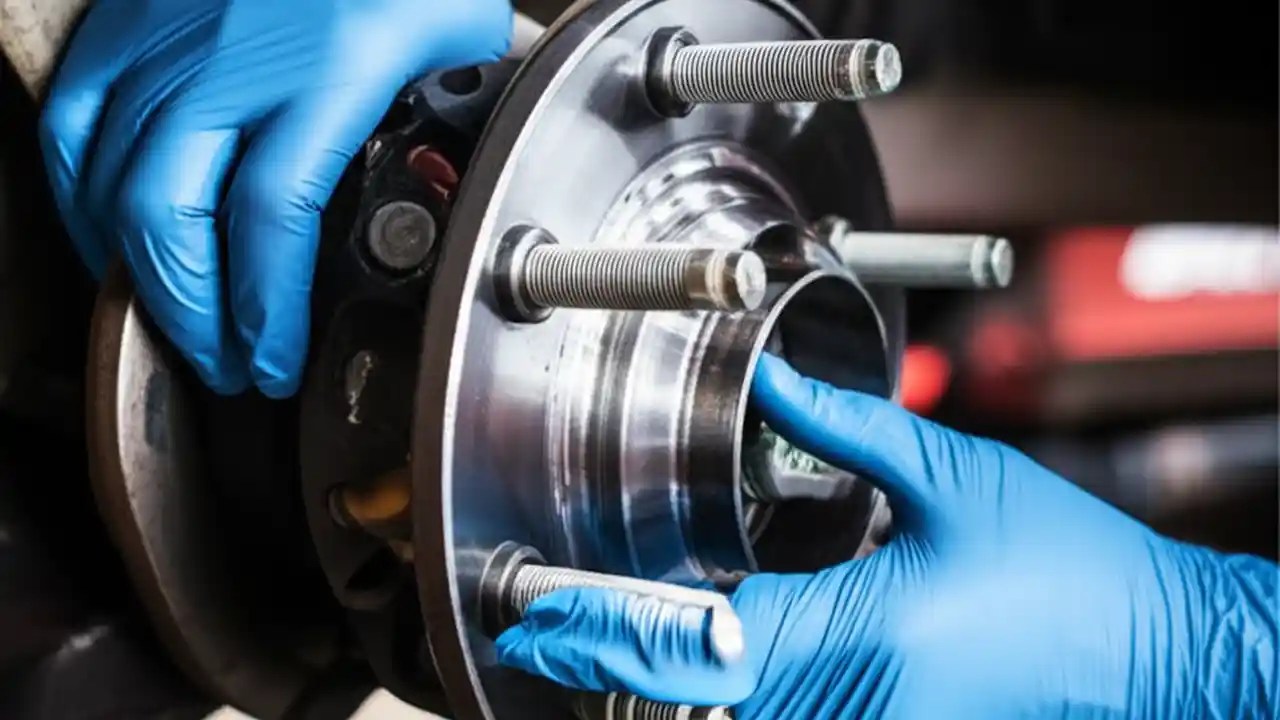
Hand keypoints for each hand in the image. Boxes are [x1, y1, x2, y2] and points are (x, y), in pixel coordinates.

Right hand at [41, 0, 511, 396]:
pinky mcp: (130, 20)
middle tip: (222, 364)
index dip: (263, 309)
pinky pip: (73, 120)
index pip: (271, 218)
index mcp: (327, 70)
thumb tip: (452, 183)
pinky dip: (79, 193)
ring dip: (137, 270)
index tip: (272, 360)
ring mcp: (170, 37)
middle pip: (170, 213)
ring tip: (175, 324)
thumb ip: (453, 114)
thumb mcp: (459, 30)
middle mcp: (233, 59)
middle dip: (192, 313)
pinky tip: (108, 238)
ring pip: (111, 178)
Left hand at [496, 354, 1276, 717]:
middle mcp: (857, 699)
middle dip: (623, 661)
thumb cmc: (1066, 567)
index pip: (701, 638)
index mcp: (862, 628)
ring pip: (740, 717)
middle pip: (703, 694)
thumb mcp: (954, 478)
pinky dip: (736, 695)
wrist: (1151, 649)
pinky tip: (716, 660)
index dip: (612, 629)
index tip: (547, 620)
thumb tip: (778, 386)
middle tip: (557, 628)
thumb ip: (853, 431)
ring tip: (609, 639)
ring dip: (675, 680)